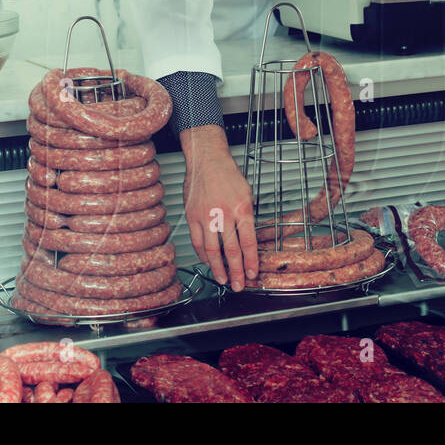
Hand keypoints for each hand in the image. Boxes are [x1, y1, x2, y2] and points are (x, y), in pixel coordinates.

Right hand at [179, 125, 258, 291]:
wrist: (206, 159)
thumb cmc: (227, 174)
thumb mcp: (247, 193)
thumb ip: (247, 216)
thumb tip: (247, 239)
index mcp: (242, 208)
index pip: (248, 242)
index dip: (251, 262)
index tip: (253, 274)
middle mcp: (224, 214)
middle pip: (231, 251)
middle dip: (236, 272)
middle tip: (239, 286)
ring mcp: (206, 216)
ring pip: (211, 250)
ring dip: (218, 269)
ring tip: (223, 280)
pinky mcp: (192, 216)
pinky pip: (197, 241)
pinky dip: (202, 255)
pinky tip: (208, 262)